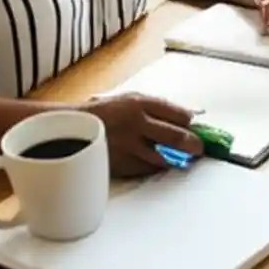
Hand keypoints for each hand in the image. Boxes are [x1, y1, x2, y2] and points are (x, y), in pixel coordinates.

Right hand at [84, 93, 204, 177]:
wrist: (69, 130)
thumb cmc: (104, 113)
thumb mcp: (130, 100)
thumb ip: (158, 108)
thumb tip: (189, 116)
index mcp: (140, 103)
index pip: (179, 115)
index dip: (190, 123)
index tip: (194, 127)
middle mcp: (136, 124)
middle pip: (177, 137)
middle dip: (194, 144)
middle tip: (199, 148)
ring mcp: (128, 146)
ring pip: (165, 157)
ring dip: (178, 159)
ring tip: (184, 158)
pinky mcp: (121, 164)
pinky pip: (147, 168)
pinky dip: (156, 166)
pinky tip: (158, 162)